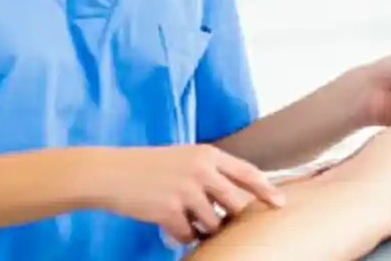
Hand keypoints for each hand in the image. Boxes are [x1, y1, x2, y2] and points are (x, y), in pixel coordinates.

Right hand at [98, 145, 285, 244]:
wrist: (110, 173)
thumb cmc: (148, 166)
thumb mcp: (184, 158)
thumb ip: (210, 171)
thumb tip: (236, 195)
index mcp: (207, 154)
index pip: (247, 172)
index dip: (266, 190)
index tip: (280, 203)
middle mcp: (200, 170)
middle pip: (236, 203)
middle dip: (231, 217)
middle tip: (217, 218)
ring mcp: (185, 191)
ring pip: (214, 223)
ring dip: (203, 228)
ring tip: (185, 218)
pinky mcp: (169, 211)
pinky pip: (190, 235)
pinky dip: (182, 235)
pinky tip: (169, 224)